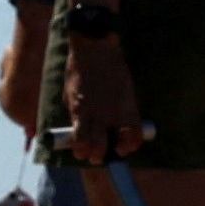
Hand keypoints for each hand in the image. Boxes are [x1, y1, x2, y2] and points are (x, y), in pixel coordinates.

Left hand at [45, 34, 143, 162]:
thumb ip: (76, 113)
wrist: (95, 48)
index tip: (81, 153)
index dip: (81, 152)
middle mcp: (98, 115)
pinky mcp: (129, 104)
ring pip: (121, 141)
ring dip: (119, 149)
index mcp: (80, 112)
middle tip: (97, 156)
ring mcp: (115, 110)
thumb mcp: (69, 94)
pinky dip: (134, 140)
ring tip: (118, 150)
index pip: (80, 142)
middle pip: (99, 146)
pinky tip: (131, 142)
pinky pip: (135, 129)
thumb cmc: (79, 70)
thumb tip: (79, 130)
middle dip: (97, 156)